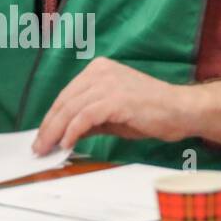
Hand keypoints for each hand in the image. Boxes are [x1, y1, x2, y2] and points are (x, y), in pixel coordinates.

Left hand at [32, 58, 193, 154]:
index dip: (51, 118)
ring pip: (70, 109)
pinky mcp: (115, 98)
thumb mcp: (112, 115)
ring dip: (55, 132)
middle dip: (48, 127)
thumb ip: (88, 120)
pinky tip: (67, 144)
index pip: (66, 95)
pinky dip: (72, 132)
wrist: (181, 110)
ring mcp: (108, 83)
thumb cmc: (151, 112)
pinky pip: (84, 117)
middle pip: (64, 101)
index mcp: (98, 70)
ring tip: (48, 149)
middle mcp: (100, 72)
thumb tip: (64, 135)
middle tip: (39, 147)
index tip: (42, 136)